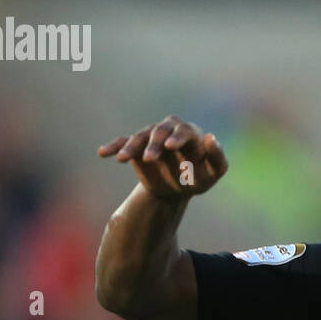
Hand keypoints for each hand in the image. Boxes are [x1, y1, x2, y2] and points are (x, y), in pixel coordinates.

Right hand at [98, 116, 227, 200]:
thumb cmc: (200, 177)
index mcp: (188, 133)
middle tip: (149, 159)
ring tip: (123, 159)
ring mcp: (150, 137)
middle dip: (153, 145)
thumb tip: (211, 137)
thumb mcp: (213, 172)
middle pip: (158, 132)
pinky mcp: (136, 146)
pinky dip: (114, 147)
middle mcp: (167, 130)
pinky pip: (123, 143)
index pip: (182, 131)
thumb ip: (217, 157)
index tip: (169, 147)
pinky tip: (103, 153)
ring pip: (139, 137)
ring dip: (131, 147)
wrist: (178, 189)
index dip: (176, 138)